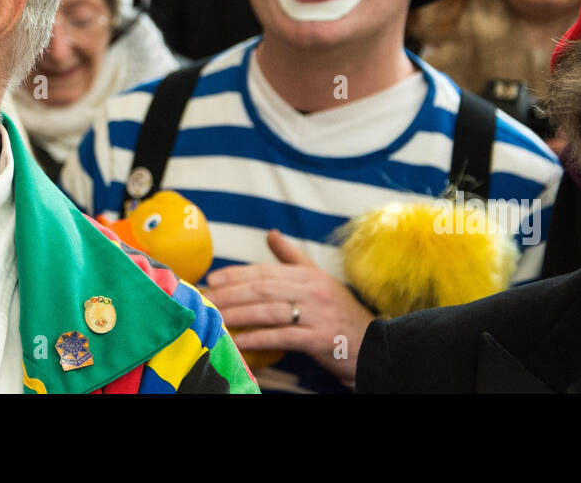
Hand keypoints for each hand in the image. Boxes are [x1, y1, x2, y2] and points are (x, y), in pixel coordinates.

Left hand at [202, 229, 373, 386]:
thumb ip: (293, 259)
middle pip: (263, 289)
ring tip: (216, 320)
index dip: (237, 274)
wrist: (374, 346)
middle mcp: (312, 291)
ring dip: (238, 316)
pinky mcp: (320, 338)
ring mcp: (317, 314)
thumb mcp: (319, 281)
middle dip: (230, 294)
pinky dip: (258, 340)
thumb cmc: (341, 315)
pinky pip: (282, 337)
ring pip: (269, 311)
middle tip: (206, 300)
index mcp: (309, 276)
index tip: (212, 279)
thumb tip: (271, 234)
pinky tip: (239, 342)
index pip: (266, 271)